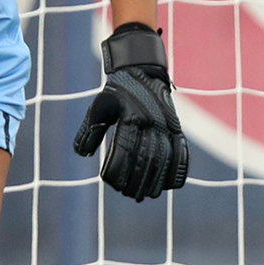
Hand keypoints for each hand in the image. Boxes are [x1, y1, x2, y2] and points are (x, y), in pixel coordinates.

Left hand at [72, 24, 190, 201]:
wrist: (143, 70)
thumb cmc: (117, 90)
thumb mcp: (99, 106)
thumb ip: (89, 129)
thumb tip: (82, 153)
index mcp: (131, 117)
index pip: (125, 149)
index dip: (117, 168)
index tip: (109, 181)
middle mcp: (152, 123)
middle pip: (146, 159)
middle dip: (137, 180)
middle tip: (128, 195)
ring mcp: (167, 126)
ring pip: (164, 159)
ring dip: (156, 180)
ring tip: (147, 194)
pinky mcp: (176, 127)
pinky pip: (180, 151)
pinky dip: (177, 169)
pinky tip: (170, 184)